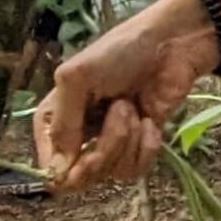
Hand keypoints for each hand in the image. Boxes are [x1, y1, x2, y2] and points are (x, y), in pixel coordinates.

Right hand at [32, 0, 220, 190]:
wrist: (171, 45)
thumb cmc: (119, 52)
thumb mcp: (78, 77)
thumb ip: (64, 124)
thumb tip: (57, 172)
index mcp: (54, 118)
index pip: (49, 166)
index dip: (67, 170)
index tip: (85, 157)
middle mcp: (78, 135)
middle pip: (82, 175)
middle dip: (104, 149)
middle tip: (120, 111)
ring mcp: (110, 141)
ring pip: (112, 172)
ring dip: (127, 140)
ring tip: (133, 106)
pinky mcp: (140, 145)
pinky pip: (136, 169)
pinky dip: (147, 146)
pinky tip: (150, 120)